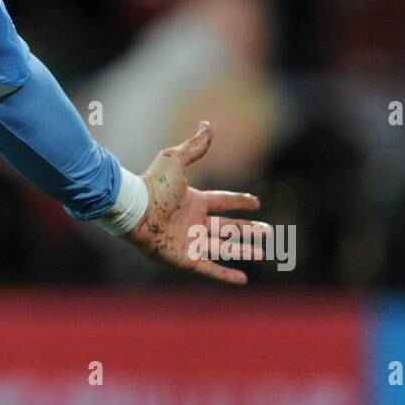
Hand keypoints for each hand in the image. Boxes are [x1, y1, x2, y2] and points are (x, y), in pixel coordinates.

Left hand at [124, 121, 266, 284]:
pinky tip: (243, 279)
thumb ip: (194, 146)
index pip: (222, 201)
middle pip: (227, 227)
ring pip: (223, 248)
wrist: (135, 209)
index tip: (256, 203)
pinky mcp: (184, 259)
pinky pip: (210, 268)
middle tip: (269, 232)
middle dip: (248, 230)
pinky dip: (226, 274)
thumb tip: (207, 125)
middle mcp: (193, 222)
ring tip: (263, 253)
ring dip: (243, 251)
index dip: (239, 202)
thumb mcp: (175, 160)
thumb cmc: (152, 185)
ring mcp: (189, 242)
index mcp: (193, 201)